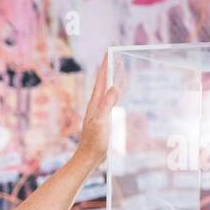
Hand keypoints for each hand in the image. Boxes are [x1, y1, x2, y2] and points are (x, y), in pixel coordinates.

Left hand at [75, 51, 119, 165]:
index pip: (101, 80)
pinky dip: (117, 92)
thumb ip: (107, 104)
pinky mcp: (105, 118)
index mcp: (95, 104)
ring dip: (114, 79)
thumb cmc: (94, 142)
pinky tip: (120, 91)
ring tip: (120, 68)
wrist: (89, 157)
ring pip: (109, 90)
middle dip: (110, 69)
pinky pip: (113, 100)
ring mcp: (100, 111)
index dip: (105, 66)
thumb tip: (114, 87)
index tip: (109, 52)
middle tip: (116, 56)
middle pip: (104, 83)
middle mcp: (96, 105)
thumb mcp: (101, 122)